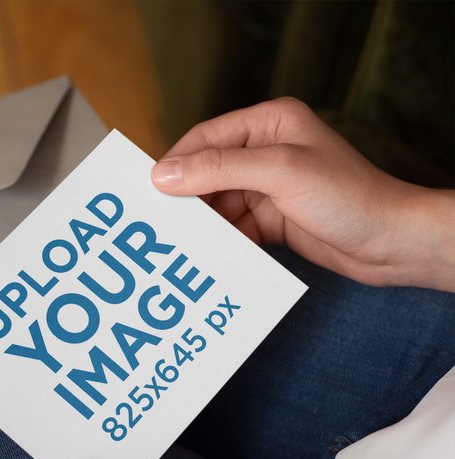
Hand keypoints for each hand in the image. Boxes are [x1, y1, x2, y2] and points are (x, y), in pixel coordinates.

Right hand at [151, 97, 454, 291]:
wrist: (392, 244)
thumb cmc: (350, 197)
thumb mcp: (280, 173)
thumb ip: (219, 169)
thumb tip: (164, 174)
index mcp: (270, 123)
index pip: (207, 138)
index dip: (176, 163)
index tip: (147, 190)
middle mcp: (267, 151)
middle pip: (207, 172)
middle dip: (185, 197)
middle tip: (157, 221)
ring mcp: (269, 187)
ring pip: (217, 202)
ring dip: (201, 222)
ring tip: (179, 242)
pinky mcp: (272, 219)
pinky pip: (233, 226)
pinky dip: (220, 239)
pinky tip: (206, 254)